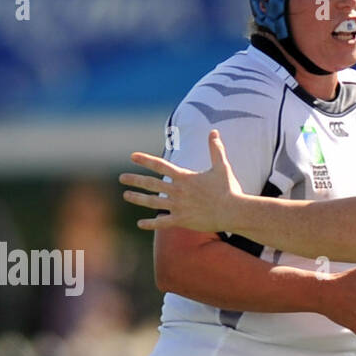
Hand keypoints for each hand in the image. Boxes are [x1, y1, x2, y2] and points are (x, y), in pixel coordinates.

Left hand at [121, 130, 244, 232]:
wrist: (233, 211)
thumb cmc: (229, 189)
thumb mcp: (222, 166)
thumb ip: (215, 149)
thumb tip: (214, 132)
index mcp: (184, 177)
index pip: (160, 165)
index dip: (145, 160)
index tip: (132, 157)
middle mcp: (178, 191)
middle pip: (151, 183)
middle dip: (134, 179)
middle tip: (121, 178)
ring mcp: (178, 206)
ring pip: (152, 202)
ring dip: (137, 198)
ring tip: (126, 195)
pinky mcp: (182, 220)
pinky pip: (162, 223)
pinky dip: (150, 224)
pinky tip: (140, 224)